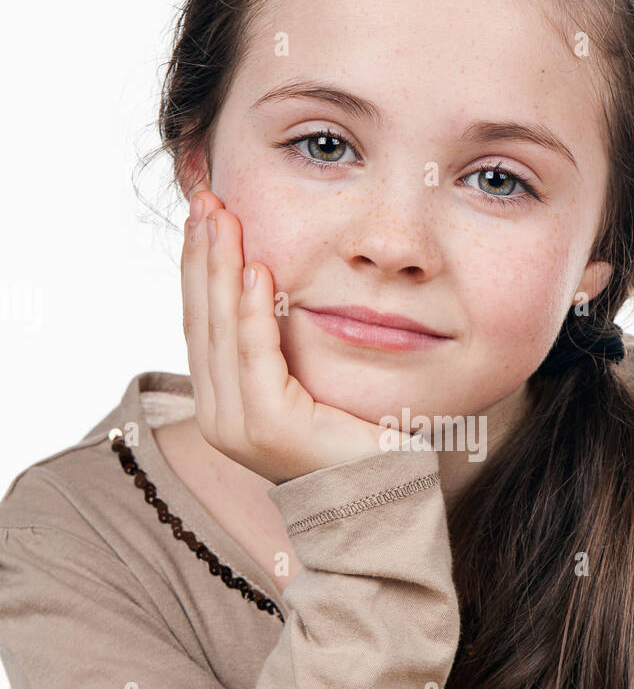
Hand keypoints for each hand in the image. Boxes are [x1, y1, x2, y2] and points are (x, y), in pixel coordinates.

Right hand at [181, 187, 410, 483]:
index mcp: (221, 403)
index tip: (202, 215)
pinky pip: (255, 356)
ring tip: (224, 220)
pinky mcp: (269, 427)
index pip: (200, 322)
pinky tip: (256, 271)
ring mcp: (238, 426)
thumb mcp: (304, 377)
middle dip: (201, 255)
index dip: (196, 266)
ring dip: (221, 270)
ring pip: (222, 332)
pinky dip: (253, 312)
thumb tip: (265, 275)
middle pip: (202, 320)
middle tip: (205, 200)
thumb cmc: (352, 433)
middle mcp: (218, 417)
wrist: (381, 487)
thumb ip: (277, 341)